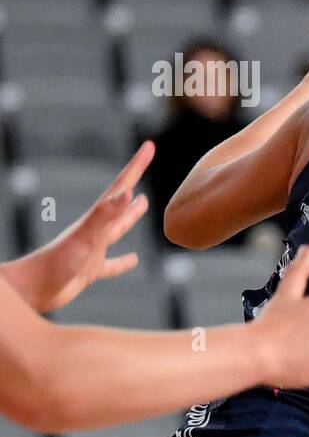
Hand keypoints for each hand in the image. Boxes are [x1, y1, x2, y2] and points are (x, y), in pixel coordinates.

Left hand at [23, 141, 153, 312]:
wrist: (31, 290)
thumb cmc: (56, 264)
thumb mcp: (85, 237)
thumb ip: (105, 215)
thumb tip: (129, 192)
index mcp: (97, 219)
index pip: (122, 186)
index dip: (137, 165)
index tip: (149, 146)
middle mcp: (96, 230)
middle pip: (120, 201)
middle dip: (133, 181)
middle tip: (144, 164)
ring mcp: (93, 249)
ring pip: (118, 228)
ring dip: (131, 215)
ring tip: (144, 202)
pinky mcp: (91, 270)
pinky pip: (113, 264)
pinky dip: (124, 262)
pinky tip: (133, 260)